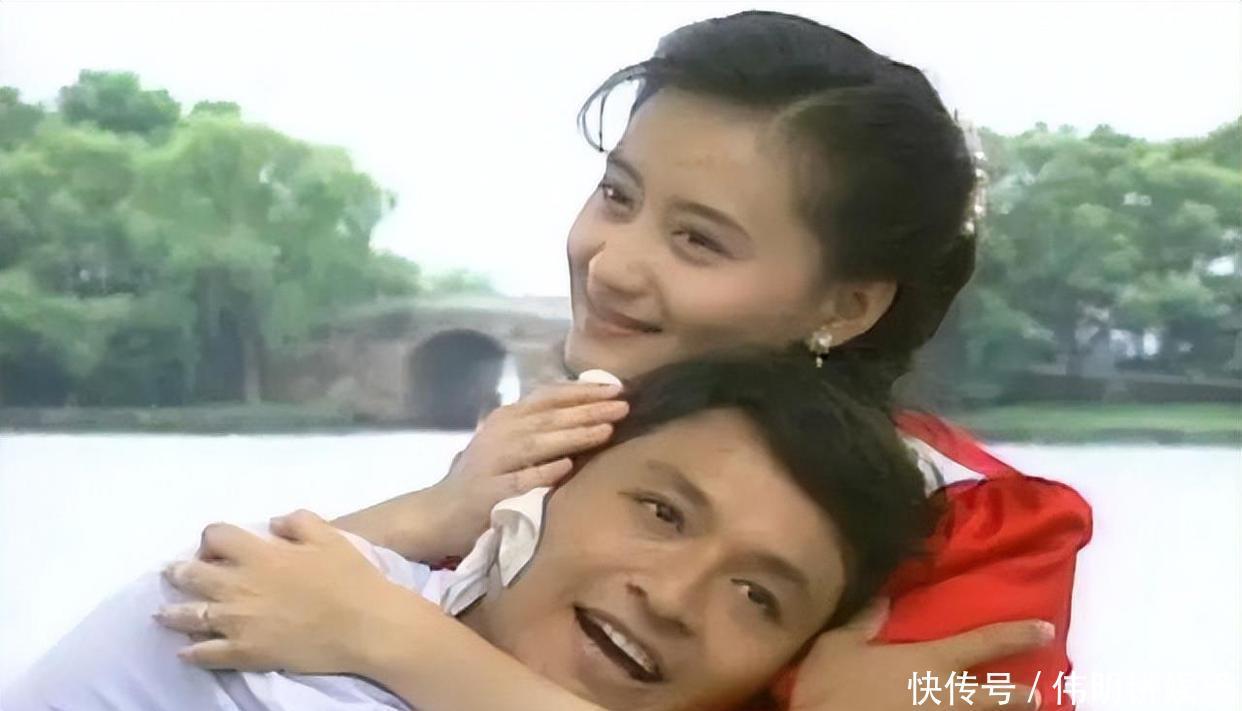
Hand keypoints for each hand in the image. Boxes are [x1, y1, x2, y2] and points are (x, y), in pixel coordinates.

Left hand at [156, 510, 438, 673]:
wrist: (365, 625)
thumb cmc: (351, 577)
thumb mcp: (329, 536)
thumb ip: (299, 522)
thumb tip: (273, 523)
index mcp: (260, 554)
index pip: (215, 536)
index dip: (212, 539)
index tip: (215, 547)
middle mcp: (239, 585)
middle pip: (192, 574)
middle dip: (179, 573)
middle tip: (174, 575)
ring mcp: (238, 621)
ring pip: (189, 616)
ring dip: (172, 613)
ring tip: (163, 614)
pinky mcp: (245, 652)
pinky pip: (206, 654)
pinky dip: (192, 653)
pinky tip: (185, 652)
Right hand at [423, 381, 626, 557]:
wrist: (441, 511)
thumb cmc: (485, 475)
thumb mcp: (509, 441)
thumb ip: (541, 426)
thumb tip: (589, 409)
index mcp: (507, 417)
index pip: (548, 395)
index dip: (583, 391)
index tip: (617, 388)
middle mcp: (500, 433)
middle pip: (549, 417)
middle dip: (588, 410)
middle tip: (623, 405)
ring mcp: (494, 462)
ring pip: (538, 443)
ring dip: (573, 435)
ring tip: (607, 429)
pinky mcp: (490, 493)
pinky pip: (520, 480)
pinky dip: (543, 472)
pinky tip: (566, 466)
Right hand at [788, 599, 1052, 710]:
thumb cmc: (831, 688)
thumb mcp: (838, 645)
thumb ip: (864, 621)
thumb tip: (884, 597)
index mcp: (930, 662)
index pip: (984, 643)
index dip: (1017, 635)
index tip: (1045, 629)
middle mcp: (945, 696)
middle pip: (995, 698)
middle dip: (1019, 697)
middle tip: (1037, 696)